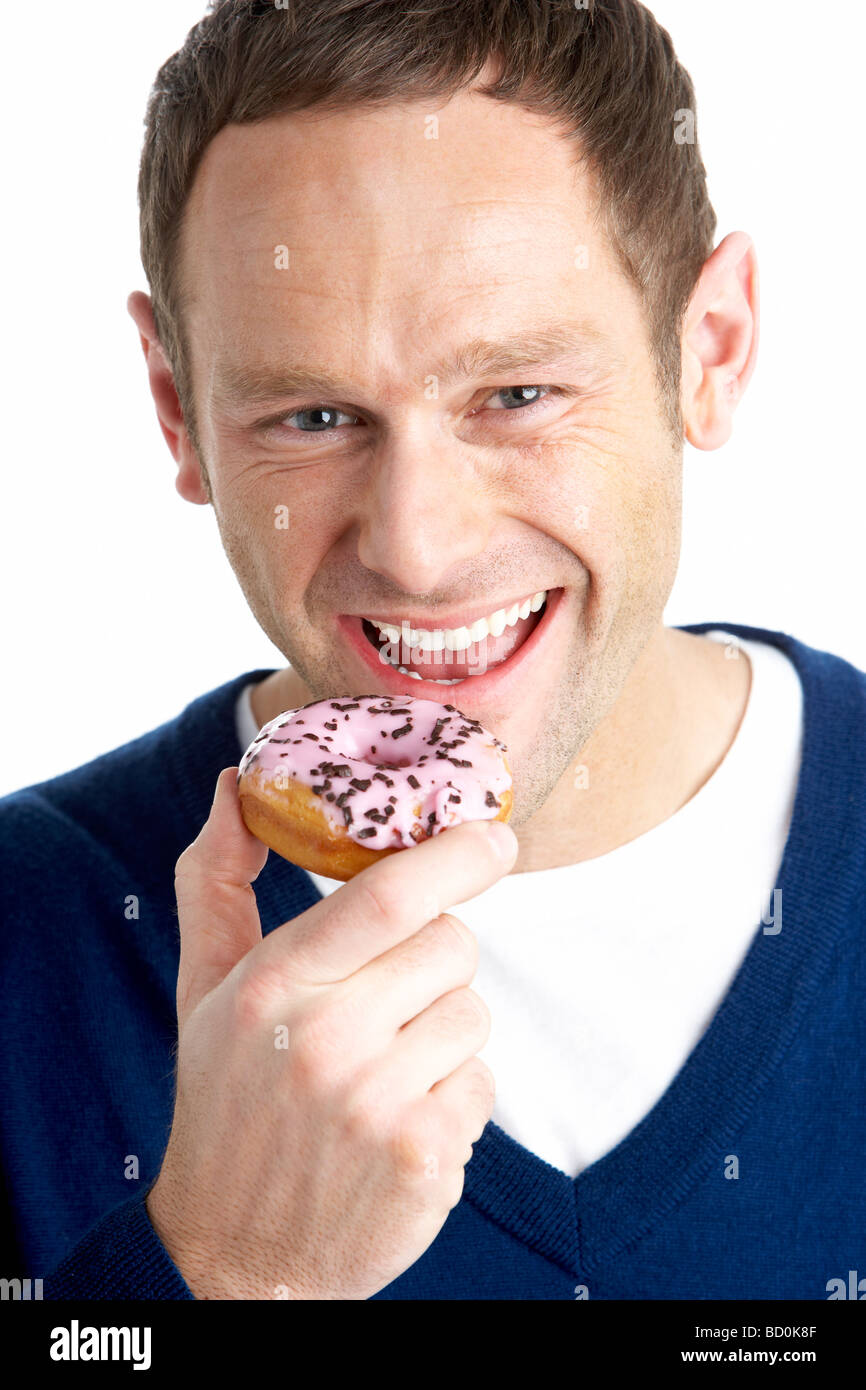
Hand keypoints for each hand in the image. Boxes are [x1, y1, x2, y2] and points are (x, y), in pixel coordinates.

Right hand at [146, 767, 516, 1298]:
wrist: (230, 1257)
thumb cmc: (226, 1102)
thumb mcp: (204, 991)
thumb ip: (216, 883)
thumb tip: (234, 788)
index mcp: (271, 986)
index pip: (386, 897)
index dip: (456, 855)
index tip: (495, 838)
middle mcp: (324, 1041)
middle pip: (451, 946)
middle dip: (435, 961)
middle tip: (383, 1007)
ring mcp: (376, 1104)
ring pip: (473, 1014)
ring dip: (443, 1034)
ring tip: (381, 1074)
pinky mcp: (424, 1159)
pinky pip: (483, 1083)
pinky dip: (454, 1097)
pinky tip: (398, 1124)